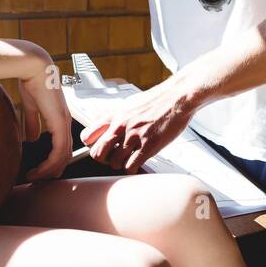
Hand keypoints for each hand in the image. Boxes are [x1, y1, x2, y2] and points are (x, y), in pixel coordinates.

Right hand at [17, 52, 73, 181]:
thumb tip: (31, 139)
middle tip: (38, 179)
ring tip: (35, 177)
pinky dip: (50, 163)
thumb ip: (32, 122)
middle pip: (64, 154)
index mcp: (59, 118)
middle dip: (52, 169)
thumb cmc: (32, 81)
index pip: (61, 145)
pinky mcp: (59, 122)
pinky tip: (39, 169)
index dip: (53, 159)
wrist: (34, 67)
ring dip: (49, 170)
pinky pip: (59, 150)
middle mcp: (65, 122)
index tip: (40, 169)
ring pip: (63, 155)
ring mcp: (64, 122)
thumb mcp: (31, 106)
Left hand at [80, 74, 198, 172]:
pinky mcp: (148, 146)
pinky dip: (132, 168)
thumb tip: (103, 127)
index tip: (98, 147)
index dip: (92, 145)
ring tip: (128, 158)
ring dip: (120, 164)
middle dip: (104, 159)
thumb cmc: (157, 101)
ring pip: (114, 163)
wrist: (177, 97)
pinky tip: (137, 162)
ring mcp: (134, 136)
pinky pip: (130, 166)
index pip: (87, 136)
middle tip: (113, 157)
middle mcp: (121, 125)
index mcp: (115, 115)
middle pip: (98, 154)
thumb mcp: (129, 104)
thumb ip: (115, 117)